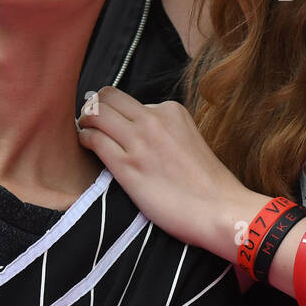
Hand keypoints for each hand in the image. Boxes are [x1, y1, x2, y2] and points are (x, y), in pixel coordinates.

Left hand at [76, 86, 258, 258]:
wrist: (219, 209)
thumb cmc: (206, 182)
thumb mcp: (188, 138)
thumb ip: (164, 130)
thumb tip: (136, 130)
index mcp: (171, 110)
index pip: (129, 100)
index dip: (116, 111)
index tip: (111, 122)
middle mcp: (155, 119)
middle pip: (107, 96)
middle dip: (94, 106)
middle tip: (90, 121)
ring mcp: (140, 141)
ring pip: (96, 113)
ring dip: (85, 120)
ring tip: (85, 132)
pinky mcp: (127, 166)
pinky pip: (94, 139)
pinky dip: (85, 139)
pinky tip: (88, 146)